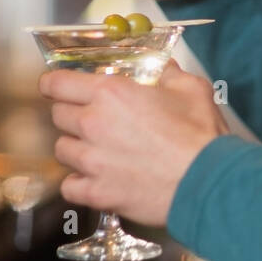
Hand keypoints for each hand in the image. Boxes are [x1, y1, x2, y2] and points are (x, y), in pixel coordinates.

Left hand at [39, 59, 228, 226]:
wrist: (207, 181)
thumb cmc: (200, 134)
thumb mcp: (192, 89)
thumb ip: (169, 73)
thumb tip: (162, 67)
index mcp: (110, 94)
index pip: (57, 83)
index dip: (54, 83)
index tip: (57, 86)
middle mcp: (92, 124)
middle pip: (58, 116)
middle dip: (71, 113)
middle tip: (92, 118)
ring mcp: (91, 162)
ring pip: (61, 150)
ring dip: (76, 147)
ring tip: (96, 150)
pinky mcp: (97, 193)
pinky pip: (69, 186)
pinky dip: (79, 182)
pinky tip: (95, 179)